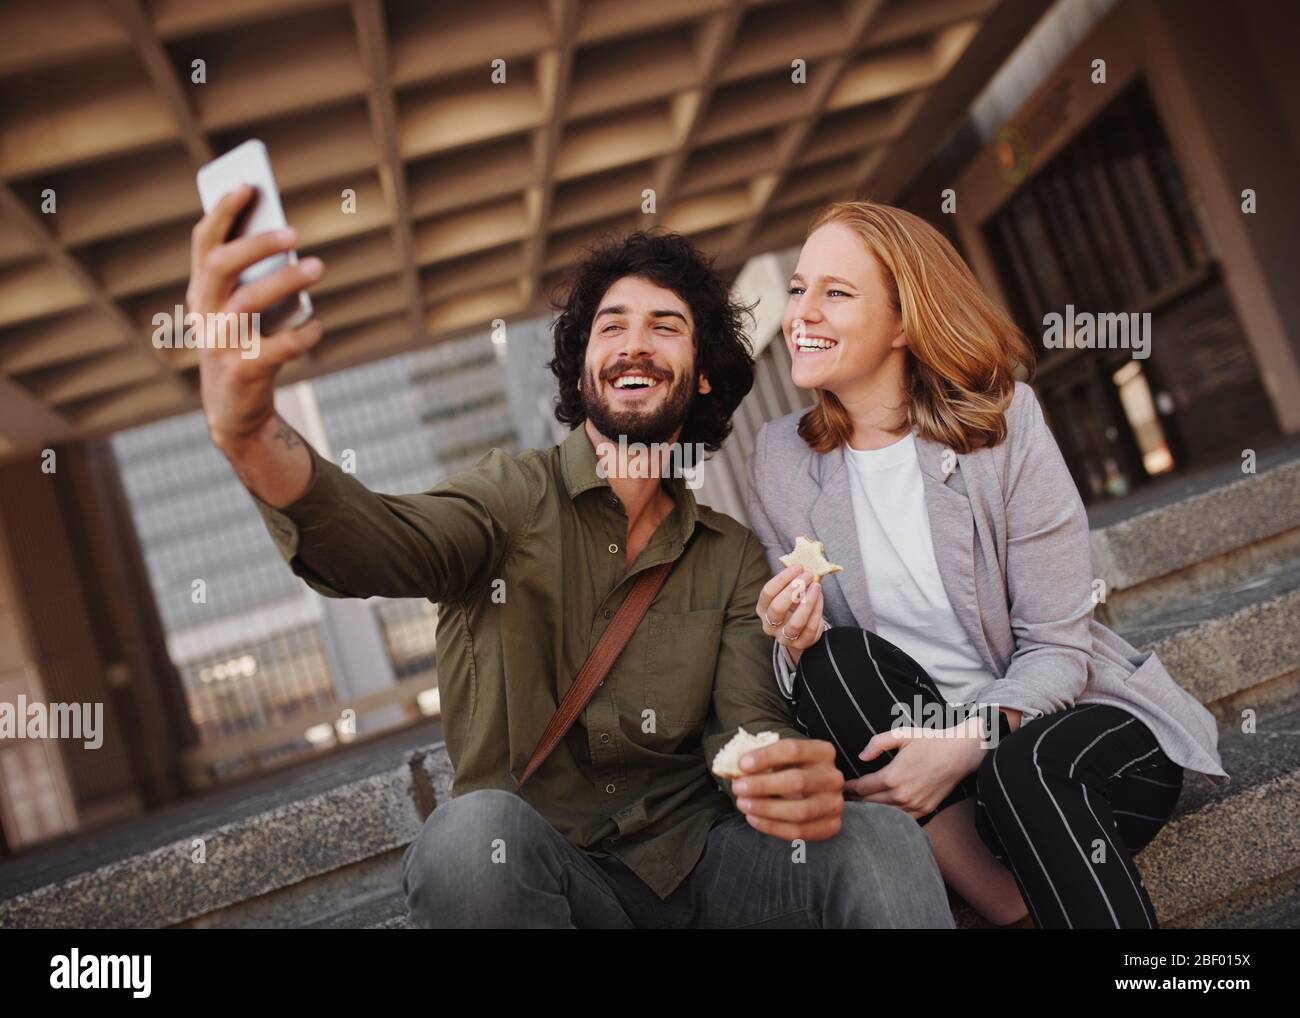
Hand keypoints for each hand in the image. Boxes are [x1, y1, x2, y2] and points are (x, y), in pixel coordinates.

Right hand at [187, 183, 325, 451]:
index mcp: (201, 291)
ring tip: (318, 267)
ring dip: (286, 280)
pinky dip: (303, 333)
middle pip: (221, 264)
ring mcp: (219, 343)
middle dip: (257, 243)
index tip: (248, 185)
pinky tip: (317, 326)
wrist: (234, 413)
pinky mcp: (242, 371)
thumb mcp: (243, 313)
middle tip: (295, 232)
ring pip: (249, 302)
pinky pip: (278, 346)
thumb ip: (256, 280)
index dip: (223, 211)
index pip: (204, 242)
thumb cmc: (245, 348)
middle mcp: (204, 313)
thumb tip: (287, 241)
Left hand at [730, 738, 844, 840]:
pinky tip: (753, 818)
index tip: (741, 764)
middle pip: (798, 781)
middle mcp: (833, 777)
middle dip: (763, 785)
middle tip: (738, 787)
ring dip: (766, 809)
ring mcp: (835, 803)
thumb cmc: (789, 770)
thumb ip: (762, 760)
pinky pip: (799, 832)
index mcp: (823, 751)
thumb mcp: (780, 758)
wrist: (813, 792)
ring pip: (799, 811)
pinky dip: (772, 827)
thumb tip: (732, 766)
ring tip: (743, 804)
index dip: (766, 757)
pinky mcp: (831, 826)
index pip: (794, 750)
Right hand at [756, 564, 824, 661]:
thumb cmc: (792, 606)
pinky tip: (820, 598)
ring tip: (816, 586)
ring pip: (796, 623)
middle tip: (808, 575)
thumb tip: (804, 561)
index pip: (767, 592)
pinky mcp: (800, 644)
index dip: (783, 578)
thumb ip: (792, 581)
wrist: (799, 631)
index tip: (797, 566)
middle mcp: (769, 625)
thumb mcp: (787, 594)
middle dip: (794, 590)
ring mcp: (784, 637)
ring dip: (808, 603)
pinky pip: (811, 629)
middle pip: (778, 608)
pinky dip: (818, 612)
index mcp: (762, 609)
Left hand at [844, 717, 985, 818]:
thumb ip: (877, 743)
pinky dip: (890, 817)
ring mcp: (914, 805)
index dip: (848, 787)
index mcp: (892, 776)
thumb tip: (861, 757)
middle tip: (844, 798)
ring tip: (860, 806)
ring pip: (884, 814)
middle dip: (856, 800)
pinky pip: (901, 819)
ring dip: (871, 810)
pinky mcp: (925, 810)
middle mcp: (902, 795)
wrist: (960, 752)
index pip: (861, 788)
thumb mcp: (901, 734)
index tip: (841, 786)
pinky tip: (882, 812)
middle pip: (869, 804)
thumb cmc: (930, 741)